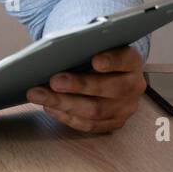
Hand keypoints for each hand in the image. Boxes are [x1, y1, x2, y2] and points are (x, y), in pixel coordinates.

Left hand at [25, 45, 144, 133]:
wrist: (107, 74)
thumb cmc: (94, 55)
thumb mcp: (92, 46)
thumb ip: (82, 47)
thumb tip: (55, 51)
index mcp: (131, 62)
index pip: (126, 59)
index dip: (112, 61)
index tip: (96, 61)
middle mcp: (133, 85)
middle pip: (110, 88)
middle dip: (79, 85)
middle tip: (54, 81)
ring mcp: (125, 107)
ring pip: (96, 111)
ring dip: (64, 103)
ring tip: (39, 95)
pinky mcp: (113, 123)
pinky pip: (89, 125)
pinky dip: (66, 116)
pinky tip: (49, 107)